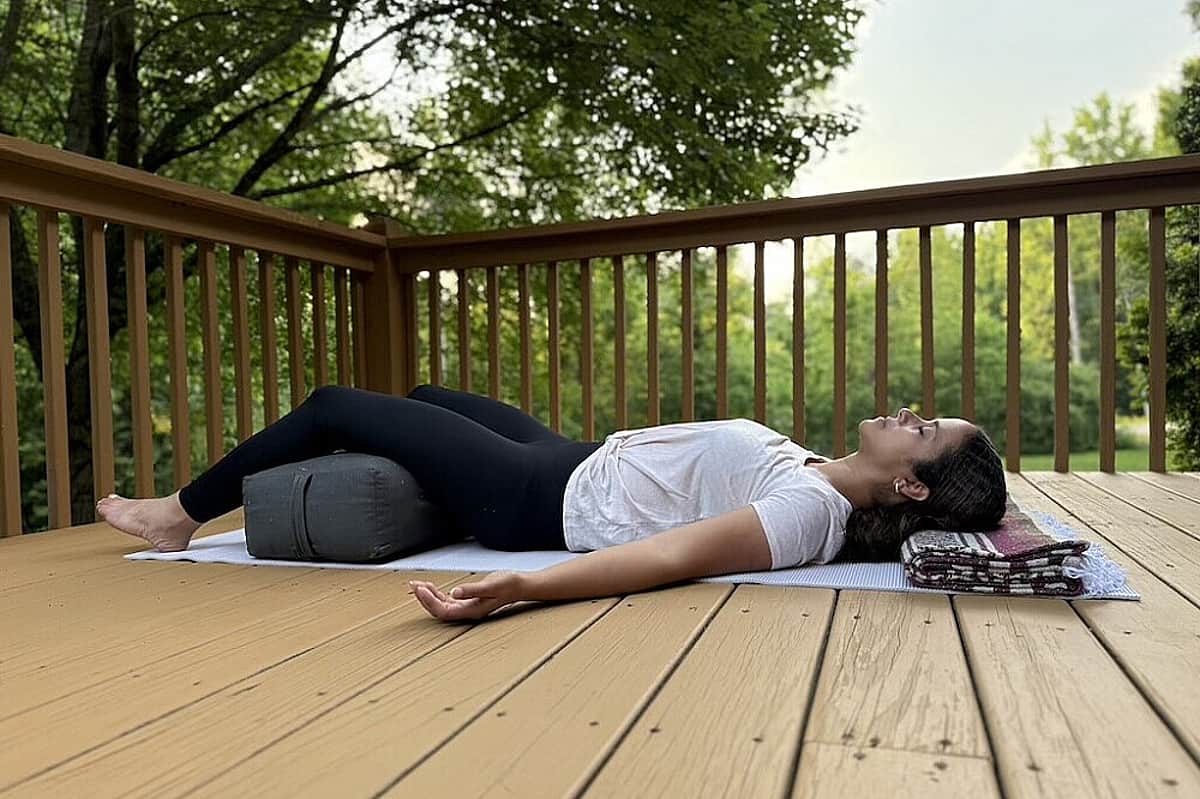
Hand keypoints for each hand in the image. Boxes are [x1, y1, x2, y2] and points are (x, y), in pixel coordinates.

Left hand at [408, 570, 523, 621]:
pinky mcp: (466, 600)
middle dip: (424, 599)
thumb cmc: (508, 585)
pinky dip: (436, 593)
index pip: (443, 611)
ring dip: (428, 596)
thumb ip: (472, 590)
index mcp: (471, 611)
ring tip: (418, 585)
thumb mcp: (491, 585)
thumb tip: (454, 593)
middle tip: (414, 585)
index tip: (420, 589)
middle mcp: (466, 611)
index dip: (429, 602)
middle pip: (438, 610)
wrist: (519, 585)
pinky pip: (446, 600)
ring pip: (440, 605)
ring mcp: (466, 606)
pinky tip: (430, 587)